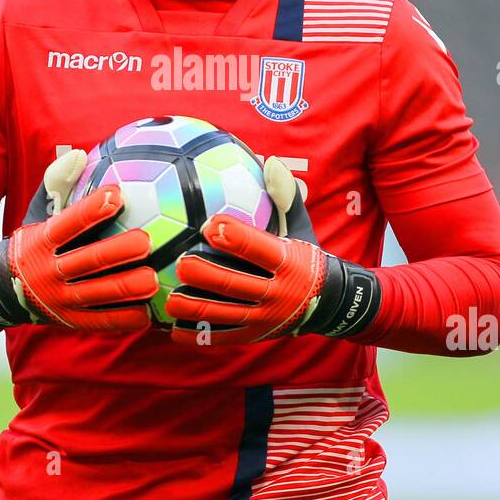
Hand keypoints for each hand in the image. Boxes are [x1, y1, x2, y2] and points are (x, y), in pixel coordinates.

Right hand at [0, 149, 157, 331]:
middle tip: (145, 241)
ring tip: (152, 279)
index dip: (91, 210)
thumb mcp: (36, 212)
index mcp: (41, 242)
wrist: (1, 291)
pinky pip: (98, 321)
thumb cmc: (33, 242)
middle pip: (86, 260)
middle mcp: (48, 271)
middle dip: (117, 251)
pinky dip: (122, 319)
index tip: (117, 195)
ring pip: (96, 293)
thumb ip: (57, 183)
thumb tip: (79, 154)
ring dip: (125, 287)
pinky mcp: (70, 320)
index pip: (67, 224)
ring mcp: (59, 299)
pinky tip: (146, 313)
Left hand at [166, 156, 380, 345]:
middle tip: (180, 263)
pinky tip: (174, 331)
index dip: (235, 238)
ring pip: (224, 313)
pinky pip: (223, 338)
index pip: (259, 249)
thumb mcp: (302, 227)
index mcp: (288, 262)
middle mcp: (277, 293)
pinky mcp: (255, 336)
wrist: (330, 303)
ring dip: (194, 308)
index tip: (209, 224)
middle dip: (204, 275)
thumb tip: (269, 161)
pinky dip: (198, 336)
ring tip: (169, 300)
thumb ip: (284, 196)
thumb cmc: (305, 257)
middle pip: (235, 284)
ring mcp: (265, 318)